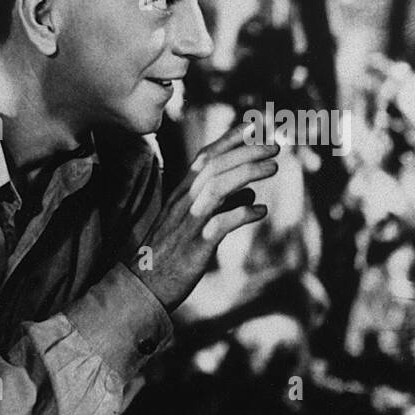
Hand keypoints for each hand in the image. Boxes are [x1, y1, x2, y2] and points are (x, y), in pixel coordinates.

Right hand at [132, 121, 278, 310]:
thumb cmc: (168, 255)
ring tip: (274, 166)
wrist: (140, 288)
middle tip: (275, 146)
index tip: (254, 126)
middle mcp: (183, 203)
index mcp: (181, 195)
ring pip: (218, 187)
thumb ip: (220, 205)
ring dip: (248, 172)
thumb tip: (251, 194)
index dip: (230, 139)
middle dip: (247, 151)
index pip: (205, 157)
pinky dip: (243, 213)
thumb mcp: (191, 222)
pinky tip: (261, 211)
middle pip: (215, 166)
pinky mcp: (195, 247)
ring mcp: (188, 224)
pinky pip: (220, 224)